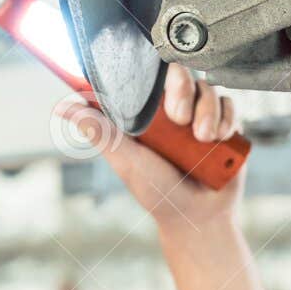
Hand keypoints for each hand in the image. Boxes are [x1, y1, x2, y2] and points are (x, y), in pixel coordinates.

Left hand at [54, 65, 242, 233]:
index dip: (152, 75)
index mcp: (146, 114)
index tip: (155, 93)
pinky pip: (228, 104)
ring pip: (206, 88)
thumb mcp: (125, 161)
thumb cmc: (158, 191)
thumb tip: (62, 108)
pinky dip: (225, 118)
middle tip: (179, 119)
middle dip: (182, 90)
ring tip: (203, 138)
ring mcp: (198, 115)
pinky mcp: (222, 123)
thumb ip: (99, 131)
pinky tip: (218, 138)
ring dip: (207, 110)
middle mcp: (171, 110)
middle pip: (180, 74)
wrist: (199, 216)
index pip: (148, 77)